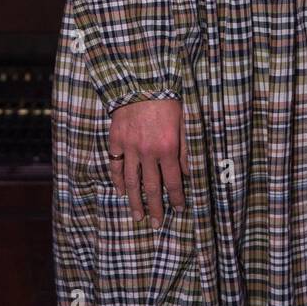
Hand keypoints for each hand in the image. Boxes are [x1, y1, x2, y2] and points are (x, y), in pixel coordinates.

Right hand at [108, 97, 188, 226]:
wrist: (141, 81)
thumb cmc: (169, 100)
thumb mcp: (186, 122)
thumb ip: (188, 148)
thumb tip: (190, 172)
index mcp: (168, 148)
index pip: (173, 181)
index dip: (176, 197)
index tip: (179, 209)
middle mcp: (147, 152)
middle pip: (151, 187)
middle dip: (155, 207)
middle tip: (157, 224)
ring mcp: (129, 147)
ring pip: (131, 181)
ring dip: (135, 201)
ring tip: (138, 216)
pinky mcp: (116, 140)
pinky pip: (116, 165)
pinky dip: (118, 180)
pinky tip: (121, 191)